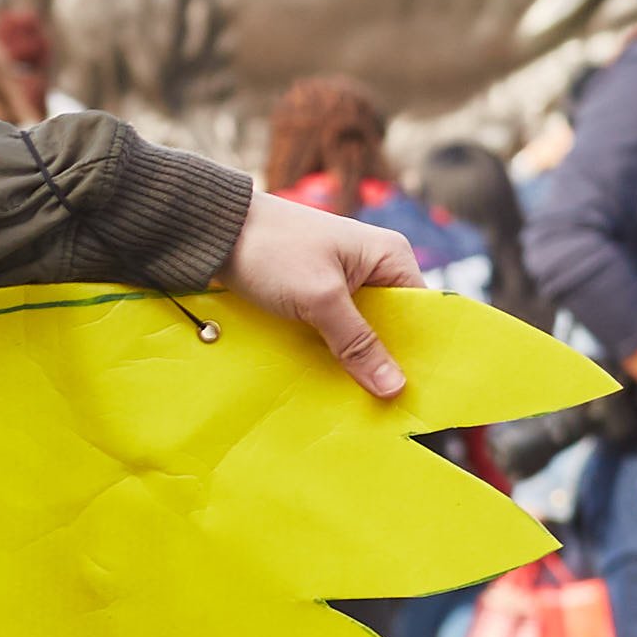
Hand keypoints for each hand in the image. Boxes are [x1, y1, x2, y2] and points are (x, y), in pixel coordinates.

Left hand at [220, 183, 416, 398]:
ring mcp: (344, 280)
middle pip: (392, 325)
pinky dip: (331, 350)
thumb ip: (357, 342)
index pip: (421, 312)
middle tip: (386, 407)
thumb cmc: (272, 251)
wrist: (214, 230)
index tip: (417, 393)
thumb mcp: (319, 299)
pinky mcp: (316, 293)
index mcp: (390, 256)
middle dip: (384, 360)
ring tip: (358, 400)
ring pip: (361, 331)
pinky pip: (335, 328)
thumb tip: (395, 387)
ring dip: (355, 359)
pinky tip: (329, 378)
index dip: (419, 351)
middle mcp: (373, 267)